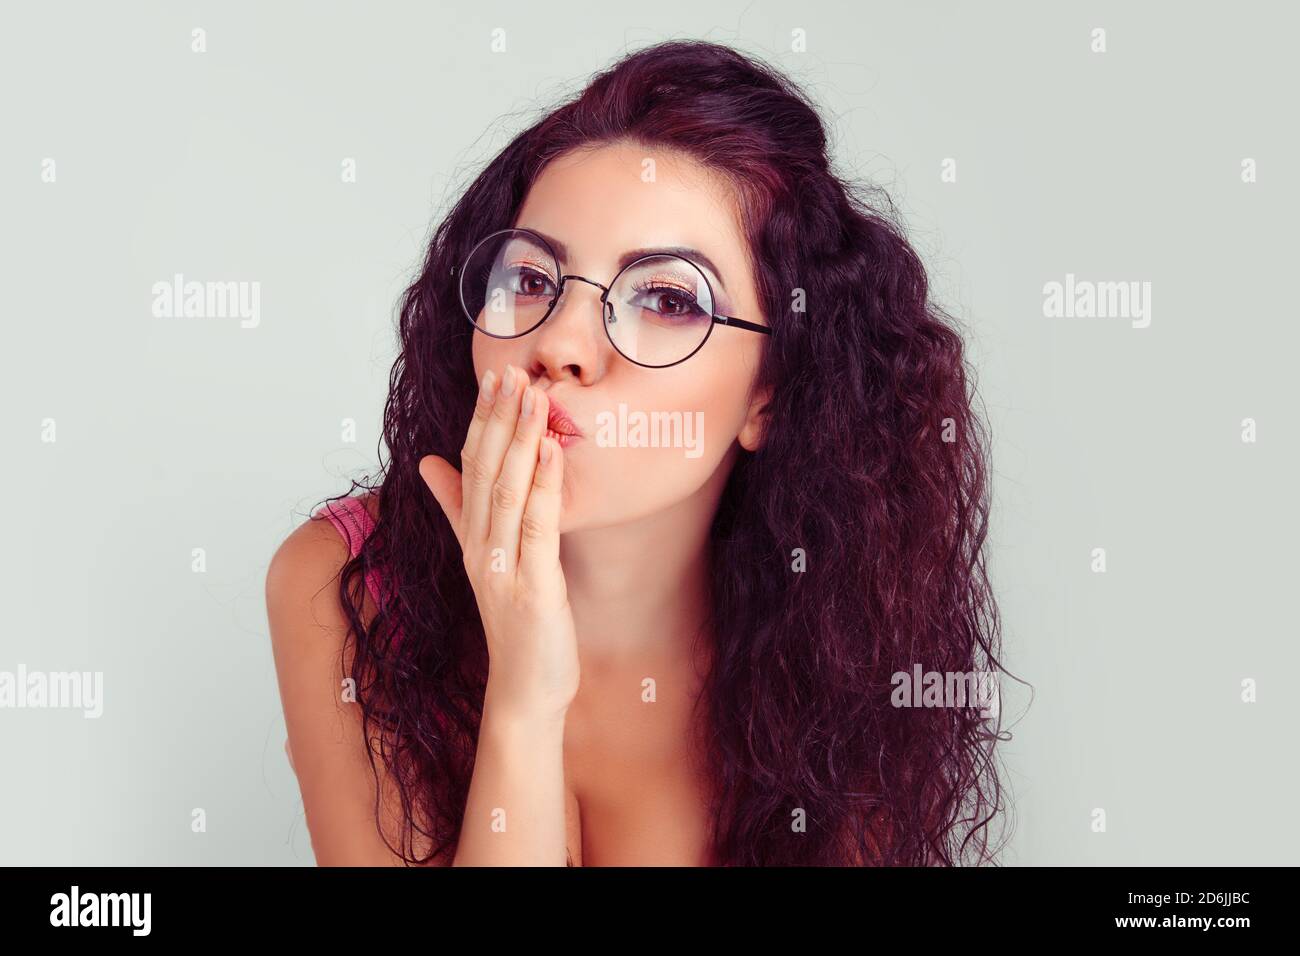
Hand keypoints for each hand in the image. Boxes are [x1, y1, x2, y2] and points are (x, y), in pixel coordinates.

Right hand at [419, 364, 578, 722]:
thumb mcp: (488, 560)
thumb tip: (433, 463)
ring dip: (518, 440)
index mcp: (473, 539)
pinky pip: (535, 529)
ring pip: (505, 493)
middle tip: (508, 371)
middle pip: (484, 472)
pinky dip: (542, 486)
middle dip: (497, 419)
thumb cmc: (517, 625)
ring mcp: (502, 569)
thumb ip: (460, 511)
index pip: (470, 469)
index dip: (482, 421)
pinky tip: (551, 452)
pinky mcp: (531, 590)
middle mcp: (481, 549)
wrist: (526, 691)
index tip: (493, 377)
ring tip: (531, 395)